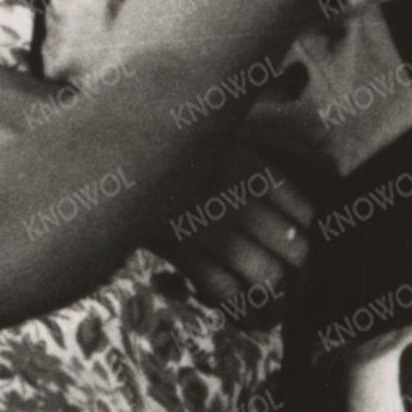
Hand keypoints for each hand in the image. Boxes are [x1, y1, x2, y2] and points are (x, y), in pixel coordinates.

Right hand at [155, 95, 332, 322]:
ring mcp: (212, 226)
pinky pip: (225, 292)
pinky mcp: (181, 249)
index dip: (306, 237)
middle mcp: (241, 198)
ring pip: (269, 278)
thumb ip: (254, 116)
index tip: (295, 248)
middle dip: (299, 278)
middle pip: (298, 251)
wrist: (105, 148)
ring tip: (264, 307)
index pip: (306, 214)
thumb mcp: (213, 119)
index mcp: (253, 165)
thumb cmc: (162, 133)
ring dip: (272, 298)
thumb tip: (304, 105)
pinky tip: (229, 305)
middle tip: (287, 289)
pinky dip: (234, 306)